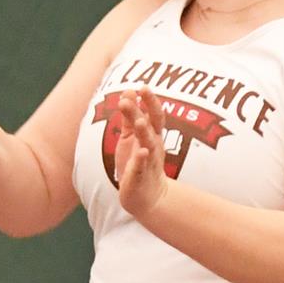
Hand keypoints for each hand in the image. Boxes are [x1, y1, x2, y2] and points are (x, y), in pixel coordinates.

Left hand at [113, 84, 168, 217]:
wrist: (147, 198)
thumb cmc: (139, 164)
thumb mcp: (133, 137)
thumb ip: (130, 116)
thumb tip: (129, 91)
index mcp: (151, 136)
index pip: (154, 114)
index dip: (150, 100)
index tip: (142, 85)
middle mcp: (153, 146)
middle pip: (154, 124)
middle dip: (150, 106)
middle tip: (143, 90)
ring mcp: (148, 162)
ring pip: (148, 143)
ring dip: (144, 131)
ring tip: (139, 120)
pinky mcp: (140, 177)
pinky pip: (141, 167)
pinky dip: (141, 160)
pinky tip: (141, 152)